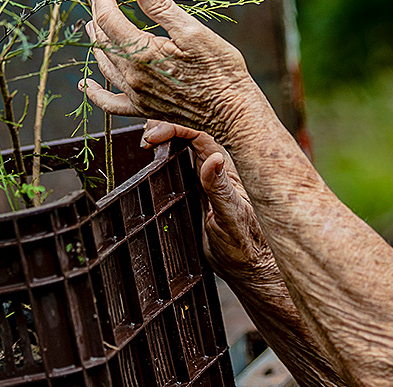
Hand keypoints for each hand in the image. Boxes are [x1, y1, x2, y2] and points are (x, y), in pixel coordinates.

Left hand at [79, 0, 263, 135]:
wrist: (233, 111)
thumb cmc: (220, 70)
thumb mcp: (194, 31)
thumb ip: (161, 7)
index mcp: (142, 53)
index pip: (110, 20)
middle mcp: (132, 76)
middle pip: (103, 41)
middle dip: (98, 16)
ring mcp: (136, 95)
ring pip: (105, 65)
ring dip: (96, 43)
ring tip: (92, 27)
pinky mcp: (144, 109)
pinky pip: (111, 103)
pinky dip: (95, 93)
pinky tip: (86, 85)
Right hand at [140, 120, 275, 283]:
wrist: (247, 266)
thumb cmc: (245, 243)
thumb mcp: (231, 216)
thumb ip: (221, 189)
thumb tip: (214, 158)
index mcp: (227, 167)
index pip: (199, 134)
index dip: (174, 128)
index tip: (151, 136)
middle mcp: (217, 168)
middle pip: (190, 133)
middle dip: (166, 125)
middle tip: (144, 136)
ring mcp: (206, 178)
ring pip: (184, 146)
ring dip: (165, 137)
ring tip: (146, 140)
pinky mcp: (197, 190)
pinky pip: (181, 164)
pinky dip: (164, 154)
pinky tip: (152, 154)